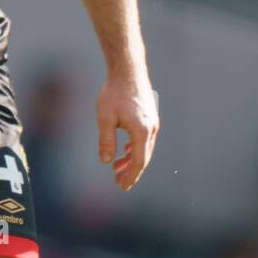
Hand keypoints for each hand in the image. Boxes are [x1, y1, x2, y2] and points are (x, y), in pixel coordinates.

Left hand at [96, 74, 158, 190]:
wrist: (128, 71)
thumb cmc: (114, 93)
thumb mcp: (105, 118)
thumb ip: (106, 141)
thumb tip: (106, 161)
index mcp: (141, 131)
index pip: (138, 161)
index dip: (131, 176)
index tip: (123, 187)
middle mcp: (151, 128)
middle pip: (143, 157)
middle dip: (131, 172)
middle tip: (119, 183)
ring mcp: (152, 123)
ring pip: (144, 149)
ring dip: (131, 160)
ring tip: (117, 169)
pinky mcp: (149, 118)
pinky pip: (144, 139)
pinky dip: (135, 149)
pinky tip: (125, 152)